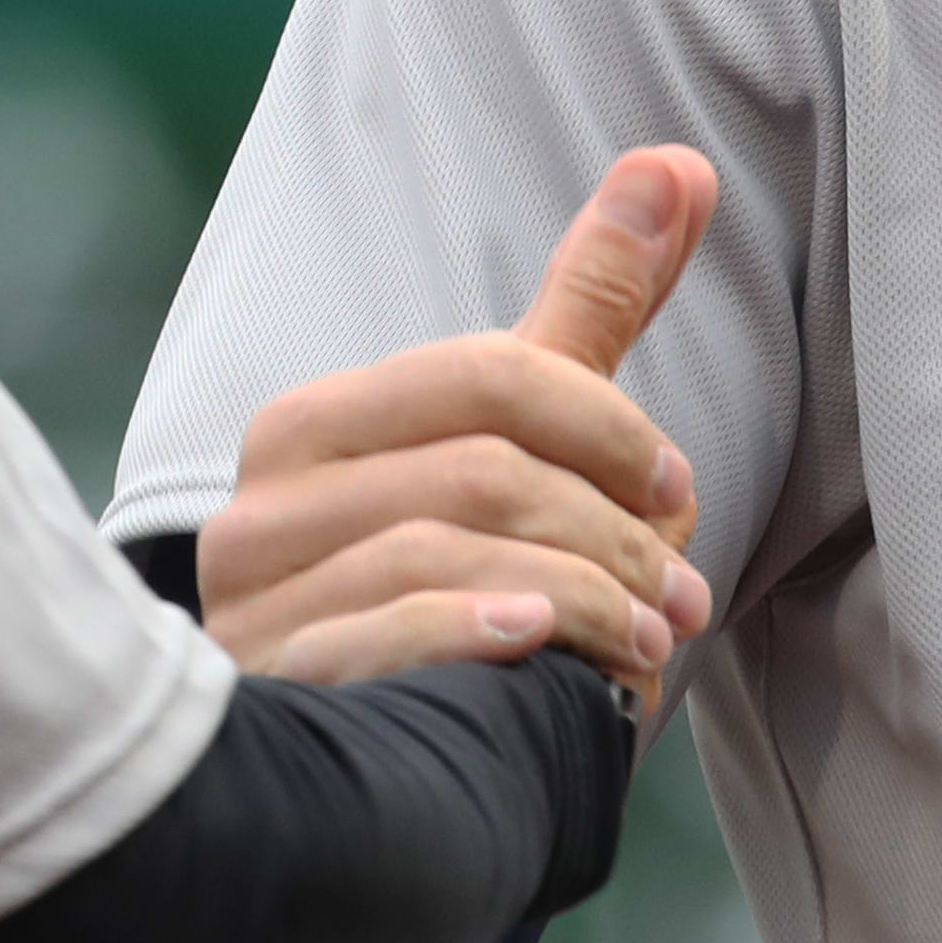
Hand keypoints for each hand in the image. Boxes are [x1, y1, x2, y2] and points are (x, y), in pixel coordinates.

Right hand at [193, 147, 719, 705]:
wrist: (365, 779)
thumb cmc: (458, 588)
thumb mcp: (521, 444)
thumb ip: (587, 308)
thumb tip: (680, 163)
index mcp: (313, 427)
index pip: (486, 374)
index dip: (609, 428)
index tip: (675, 490)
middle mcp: (262, 503)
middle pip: (481, 467)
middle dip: (612, 531)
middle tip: (683, 592)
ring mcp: (258, 603)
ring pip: (448, 549)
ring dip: (584, 598)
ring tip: (645, 642)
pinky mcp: (274, 692)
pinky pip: (391, 633)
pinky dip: (486, 632)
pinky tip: (544, 652)